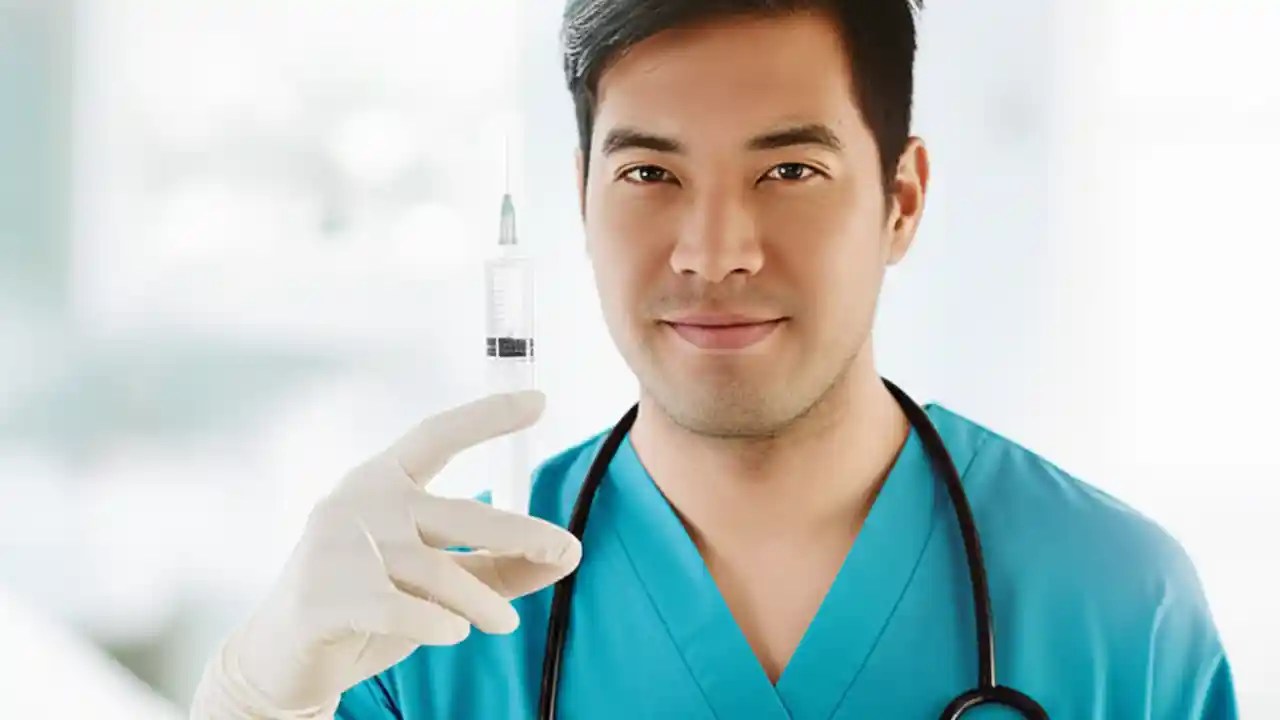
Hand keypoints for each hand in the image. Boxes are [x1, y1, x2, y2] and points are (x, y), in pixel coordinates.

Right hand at [190, 390, 580, 717]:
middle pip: (457, 512)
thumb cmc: (366, 605)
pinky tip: (455, 633)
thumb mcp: (436, 581)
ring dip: (481, 602)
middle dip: (520, 531)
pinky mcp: (325, 595)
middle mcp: (360, 501)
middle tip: (566, 547)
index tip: (538, 400)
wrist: (284, 657)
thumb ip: (498, 566)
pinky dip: (437, 624)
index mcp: (382, 481)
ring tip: (507, 625)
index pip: (436, 436)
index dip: (487, 417)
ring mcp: (338, 546)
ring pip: (435, 570)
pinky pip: (400, 607)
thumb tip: (569, 554)